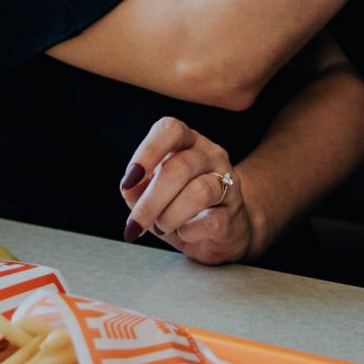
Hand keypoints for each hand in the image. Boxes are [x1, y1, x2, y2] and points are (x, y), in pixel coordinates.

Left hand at [118, 117, 256, 265]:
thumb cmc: (181, 205)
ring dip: (169, 216)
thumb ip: (137, 188)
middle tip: (136, 224)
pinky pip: (211, 221)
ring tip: (161, 227)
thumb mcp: (153, 193)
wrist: (222, 229)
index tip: (129, 181)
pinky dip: (189, 232)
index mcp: (187, 141)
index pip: (171, 129)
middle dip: (151, 201)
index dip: (147, 153)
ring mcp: (228, 182)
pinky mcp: (235, 212)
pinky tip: (185, 233)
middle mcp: (211, 154)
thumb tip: (129, 189)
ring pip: (199, 192)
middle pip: (180, 167)